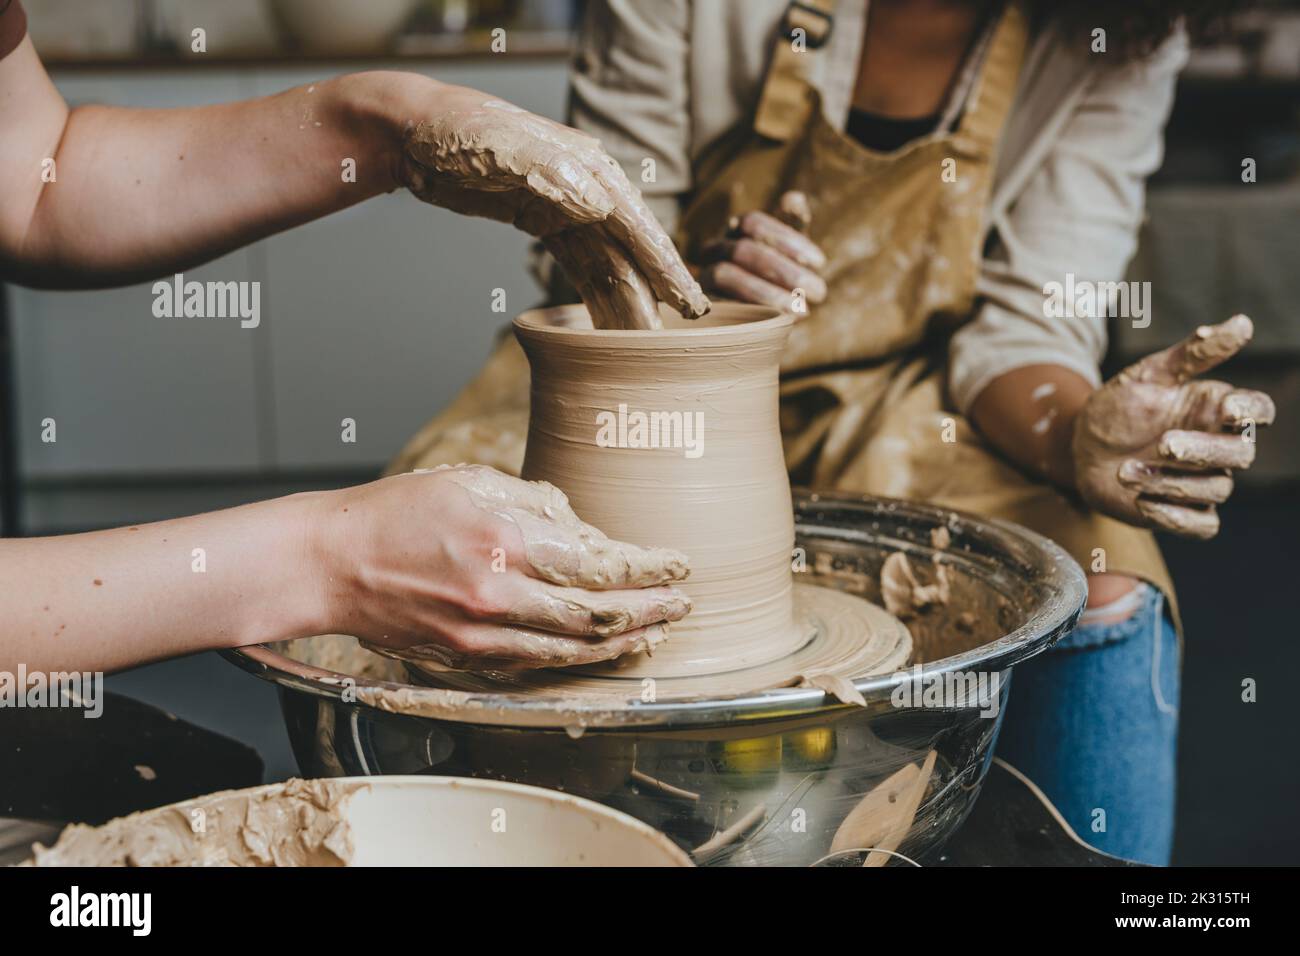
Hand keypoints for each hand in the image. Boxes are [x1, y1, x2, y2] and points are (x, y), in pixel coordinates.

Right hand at [314, 466, 691, 669]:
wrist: (330, 563)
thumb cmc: (395, 513)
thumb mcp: (471, 482)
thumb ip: (537, 505)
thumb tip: (587, 530)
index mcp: (501, 541)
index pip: (599, 564)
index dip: (648, 569)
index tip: (677, 564)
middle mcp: (496, 595)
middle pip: (597, 616)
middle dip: (650, 611)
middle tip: (684, 603)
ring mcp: (480, 635)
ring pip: (573, 652)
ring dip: (624, 643)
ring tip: (658, 631)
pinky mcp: (465, 657)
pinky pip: (537, 666)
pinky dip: (579, 661)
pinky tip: (604, 651)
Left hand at [397, 84, 706, 325]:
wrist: (415, 132)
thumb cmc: (456, 130)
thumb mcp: (499, 147)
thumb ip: (550, 173)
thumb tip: (599, 205)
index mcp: (586, 166)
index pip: (634, 222)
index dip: (662, 263)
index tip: (686, 300)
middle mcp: (586, 187)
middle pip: (629, 248)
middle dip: (656, 289)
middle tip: (683, 332)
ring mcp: (565, 207)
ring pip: (607, 260)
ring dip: (628, 298)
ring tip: (647, 340)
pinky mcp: (543, 223)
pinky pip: (580, 263)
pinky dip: (597, 292)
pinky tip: (610, 320)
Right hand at [697, 191, 827, 310]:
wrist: (754, 318)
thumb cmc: (778, 277)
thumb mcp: (791, 252)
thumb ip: (794, 226)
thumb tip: (795, 199)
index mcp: (735, 230)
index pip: (753, 223)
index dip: (786, 239)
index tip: (820, 263)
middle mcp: (714, 250)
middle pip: (742, 250)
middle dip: (784, 271)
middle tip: (820, 292)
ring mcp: (703, 277)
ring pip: (725, 275)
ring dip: (767, 293)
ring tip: (803, 311)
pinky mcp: (702, 307)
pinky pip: (720, 306)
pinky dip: (751, 312)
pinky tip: (780, 323)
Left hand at [1072, 315, 1274, 538]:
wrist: (1082, 446)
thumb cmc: (1120, 407)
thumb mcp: (1148, 375)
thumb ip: (1192, 354)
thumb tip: (1242, 323)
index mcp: (1216, 409)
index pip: (1258, 410)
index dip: (1252, 411)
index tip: (1229, 409)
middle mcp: (1218, 446)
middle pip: (1241, 454)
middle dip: (1204, 450)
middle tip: (1165, 444)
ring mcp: (1204, 481)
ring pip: (1215, 489)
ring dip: (1170, 482)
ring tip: (1125, 471)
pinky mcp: (1185, 513)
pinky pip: (1202, 525)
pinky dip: (1176, 516)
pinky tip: (1143, 502)